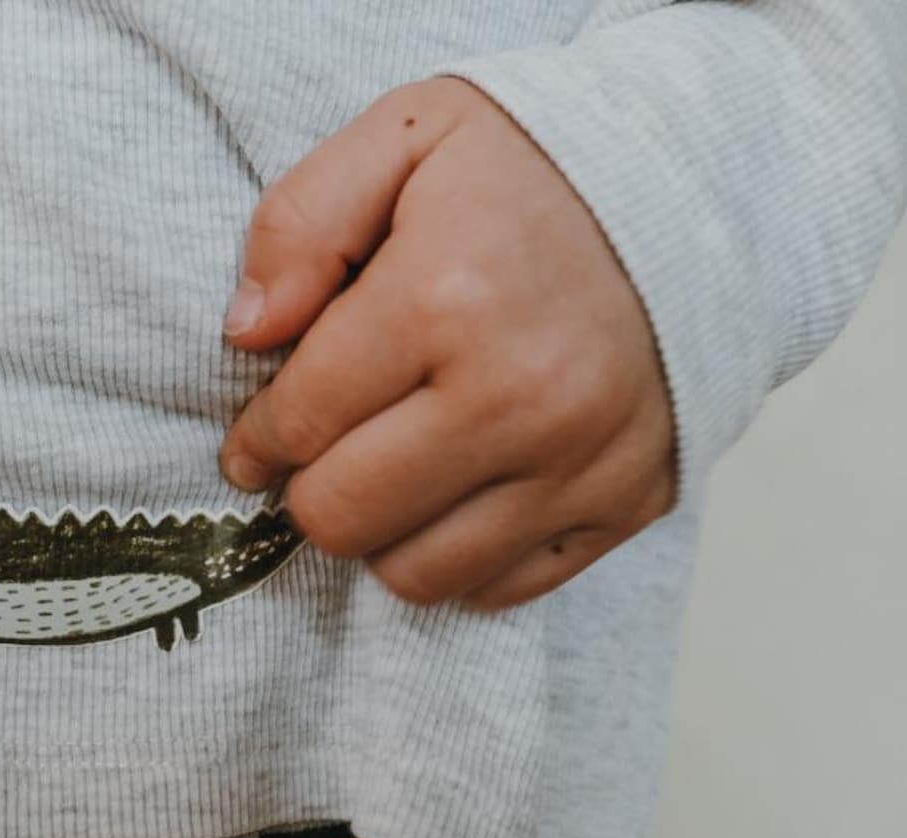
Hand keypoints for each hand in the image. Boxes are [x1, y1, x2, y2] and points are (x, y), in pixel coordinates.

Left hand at [218, 77, 677, 610]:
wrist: (701, 193)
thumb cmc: (531, 169)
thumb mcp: (402, 140)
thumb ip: (300, 225)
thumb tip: (246, 333)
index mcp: (445, 300)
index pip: (299, 423)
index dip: (258, 439)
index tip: (257, 439)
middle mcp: (517, 398)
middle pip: (342, 516)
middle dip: (309, 490)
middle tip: (323, 454)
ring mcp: (579, 462)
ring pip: (416, 573)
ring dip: (382, 532)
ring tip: (391, 471)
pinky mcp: (625, 503)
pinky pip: (501, 587)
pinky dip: (460, 557)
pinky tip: (458, 492)